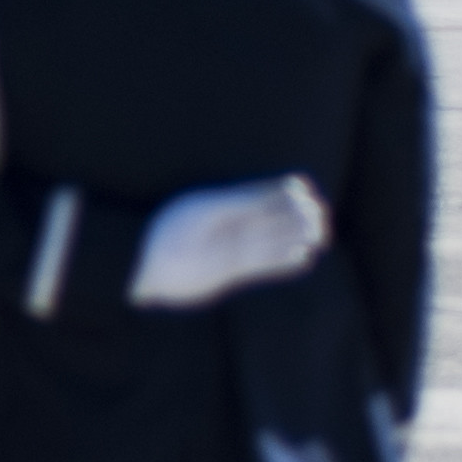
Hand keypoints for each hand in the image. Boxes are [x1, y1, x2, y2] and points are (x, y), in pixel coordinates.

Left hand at [130, 175, 329, 310]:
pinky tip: (304, 258)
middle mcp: (225, 227)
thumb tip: (283, 193)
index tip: (305, 189)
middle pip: (269, 218)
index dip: (283, 191)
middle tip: (320, 215)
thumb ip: (242, 203)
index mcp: (218, 205)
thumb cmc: (168, 235)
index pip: (259, 194)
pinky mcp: (227, 273)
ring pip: (270, 242)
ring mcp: (227, 250)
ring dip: (295, 238)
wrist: (141, 271)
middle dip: (295, 215)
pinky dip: (282, 263)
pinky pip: (262, 267)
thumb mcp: (206, 213)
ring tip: (320, 235)